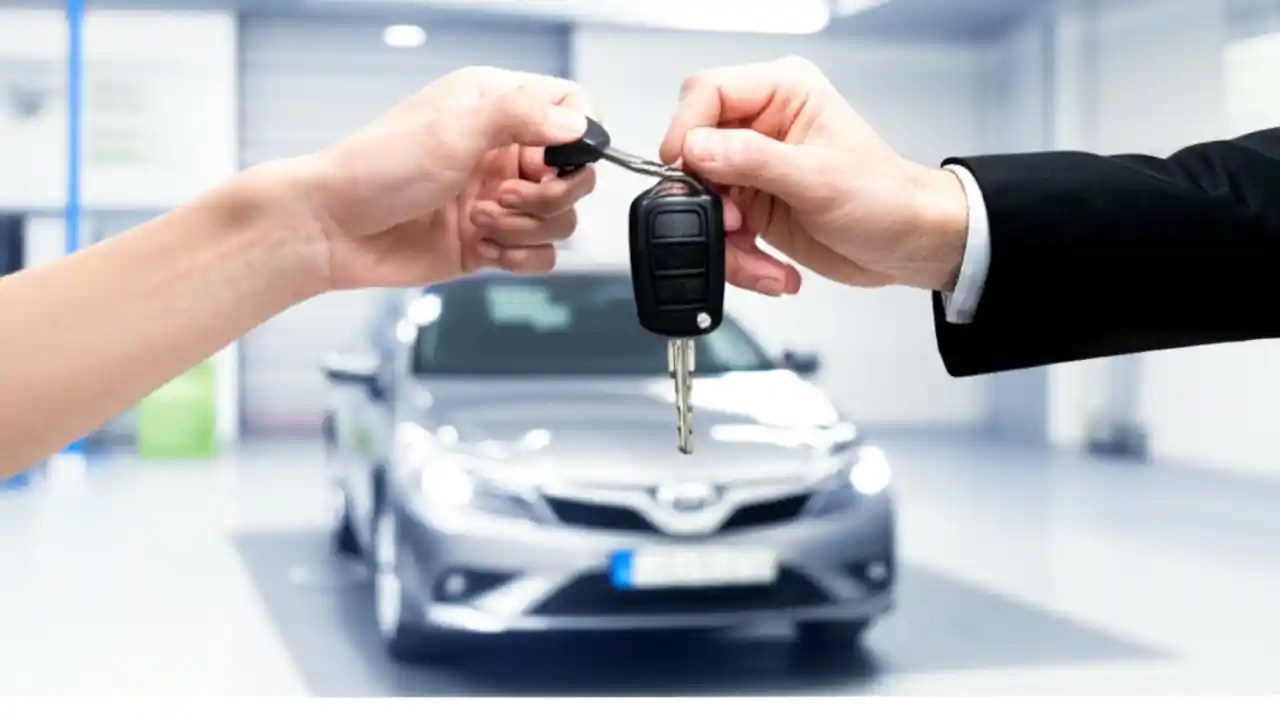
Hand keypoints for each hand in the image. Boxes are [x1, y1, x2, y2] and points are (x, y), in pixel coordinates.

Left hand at [271, 66, 597, 290]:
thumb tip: (577, 122)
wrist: (333, 231)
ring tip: (478, 222)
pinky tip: (483, 248)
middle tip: (503, 196)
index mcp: (497, 106)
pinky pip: (540, 256)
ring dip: (526, 227)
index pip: (573, 108)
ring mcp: (499, 198)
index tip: (546, 161)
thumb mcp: (453, 129)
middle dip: (548, 195)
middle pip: (575, 174)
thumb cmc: (376, 171)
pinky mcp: (491, 241)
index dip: (576, 139)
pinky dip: (520, 257)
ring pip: (561, 219)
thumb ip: (521, 116)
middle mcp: (503, 150)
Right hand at [660, 56, 968, 295]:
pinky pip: (718, 234)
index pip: (708, 93)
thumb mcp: (819, 178)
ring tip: (758, 259)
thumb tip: (697, 148)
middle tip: (732, 222)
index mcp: (783, 93)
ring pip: (701, 201)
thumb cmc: (886, 198)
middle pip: (694, 152)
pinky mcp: (751, 207)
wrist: (907, 245)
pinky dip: (737, 260)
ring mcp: (753, 170)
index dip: (688, 130)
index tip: (687, 168)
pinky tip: (771, 270)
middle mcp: (761, 127)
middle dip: (706, 199)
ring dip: (725, 242)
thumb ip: (752, 160)